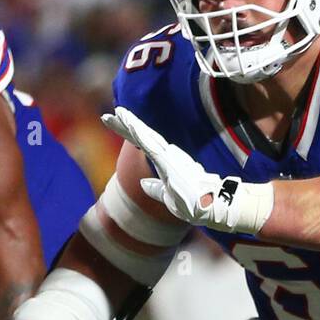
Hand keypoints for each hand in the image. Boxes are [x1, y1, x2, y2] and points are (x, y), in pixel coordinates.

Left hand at [101, 106, 272, 232]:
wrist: (211, 207)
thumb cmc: (194, 203)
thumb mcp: (169, 197)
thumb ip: (156, 189)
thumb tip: (143, 184)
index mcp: (167, 162)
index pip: (145, 145)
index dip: (130, 135)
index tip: (116, 126)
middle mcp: (168, 155)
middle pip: (142, 137)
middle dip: (125, 125)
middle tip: (107, 116)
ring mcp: (168, 156)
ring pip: (145, 137)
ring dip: (130, 125)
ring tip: (116, 113)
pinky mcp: (168, 161)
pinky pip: (149, 144)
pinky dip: (138, 133)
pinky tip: (128, 124)